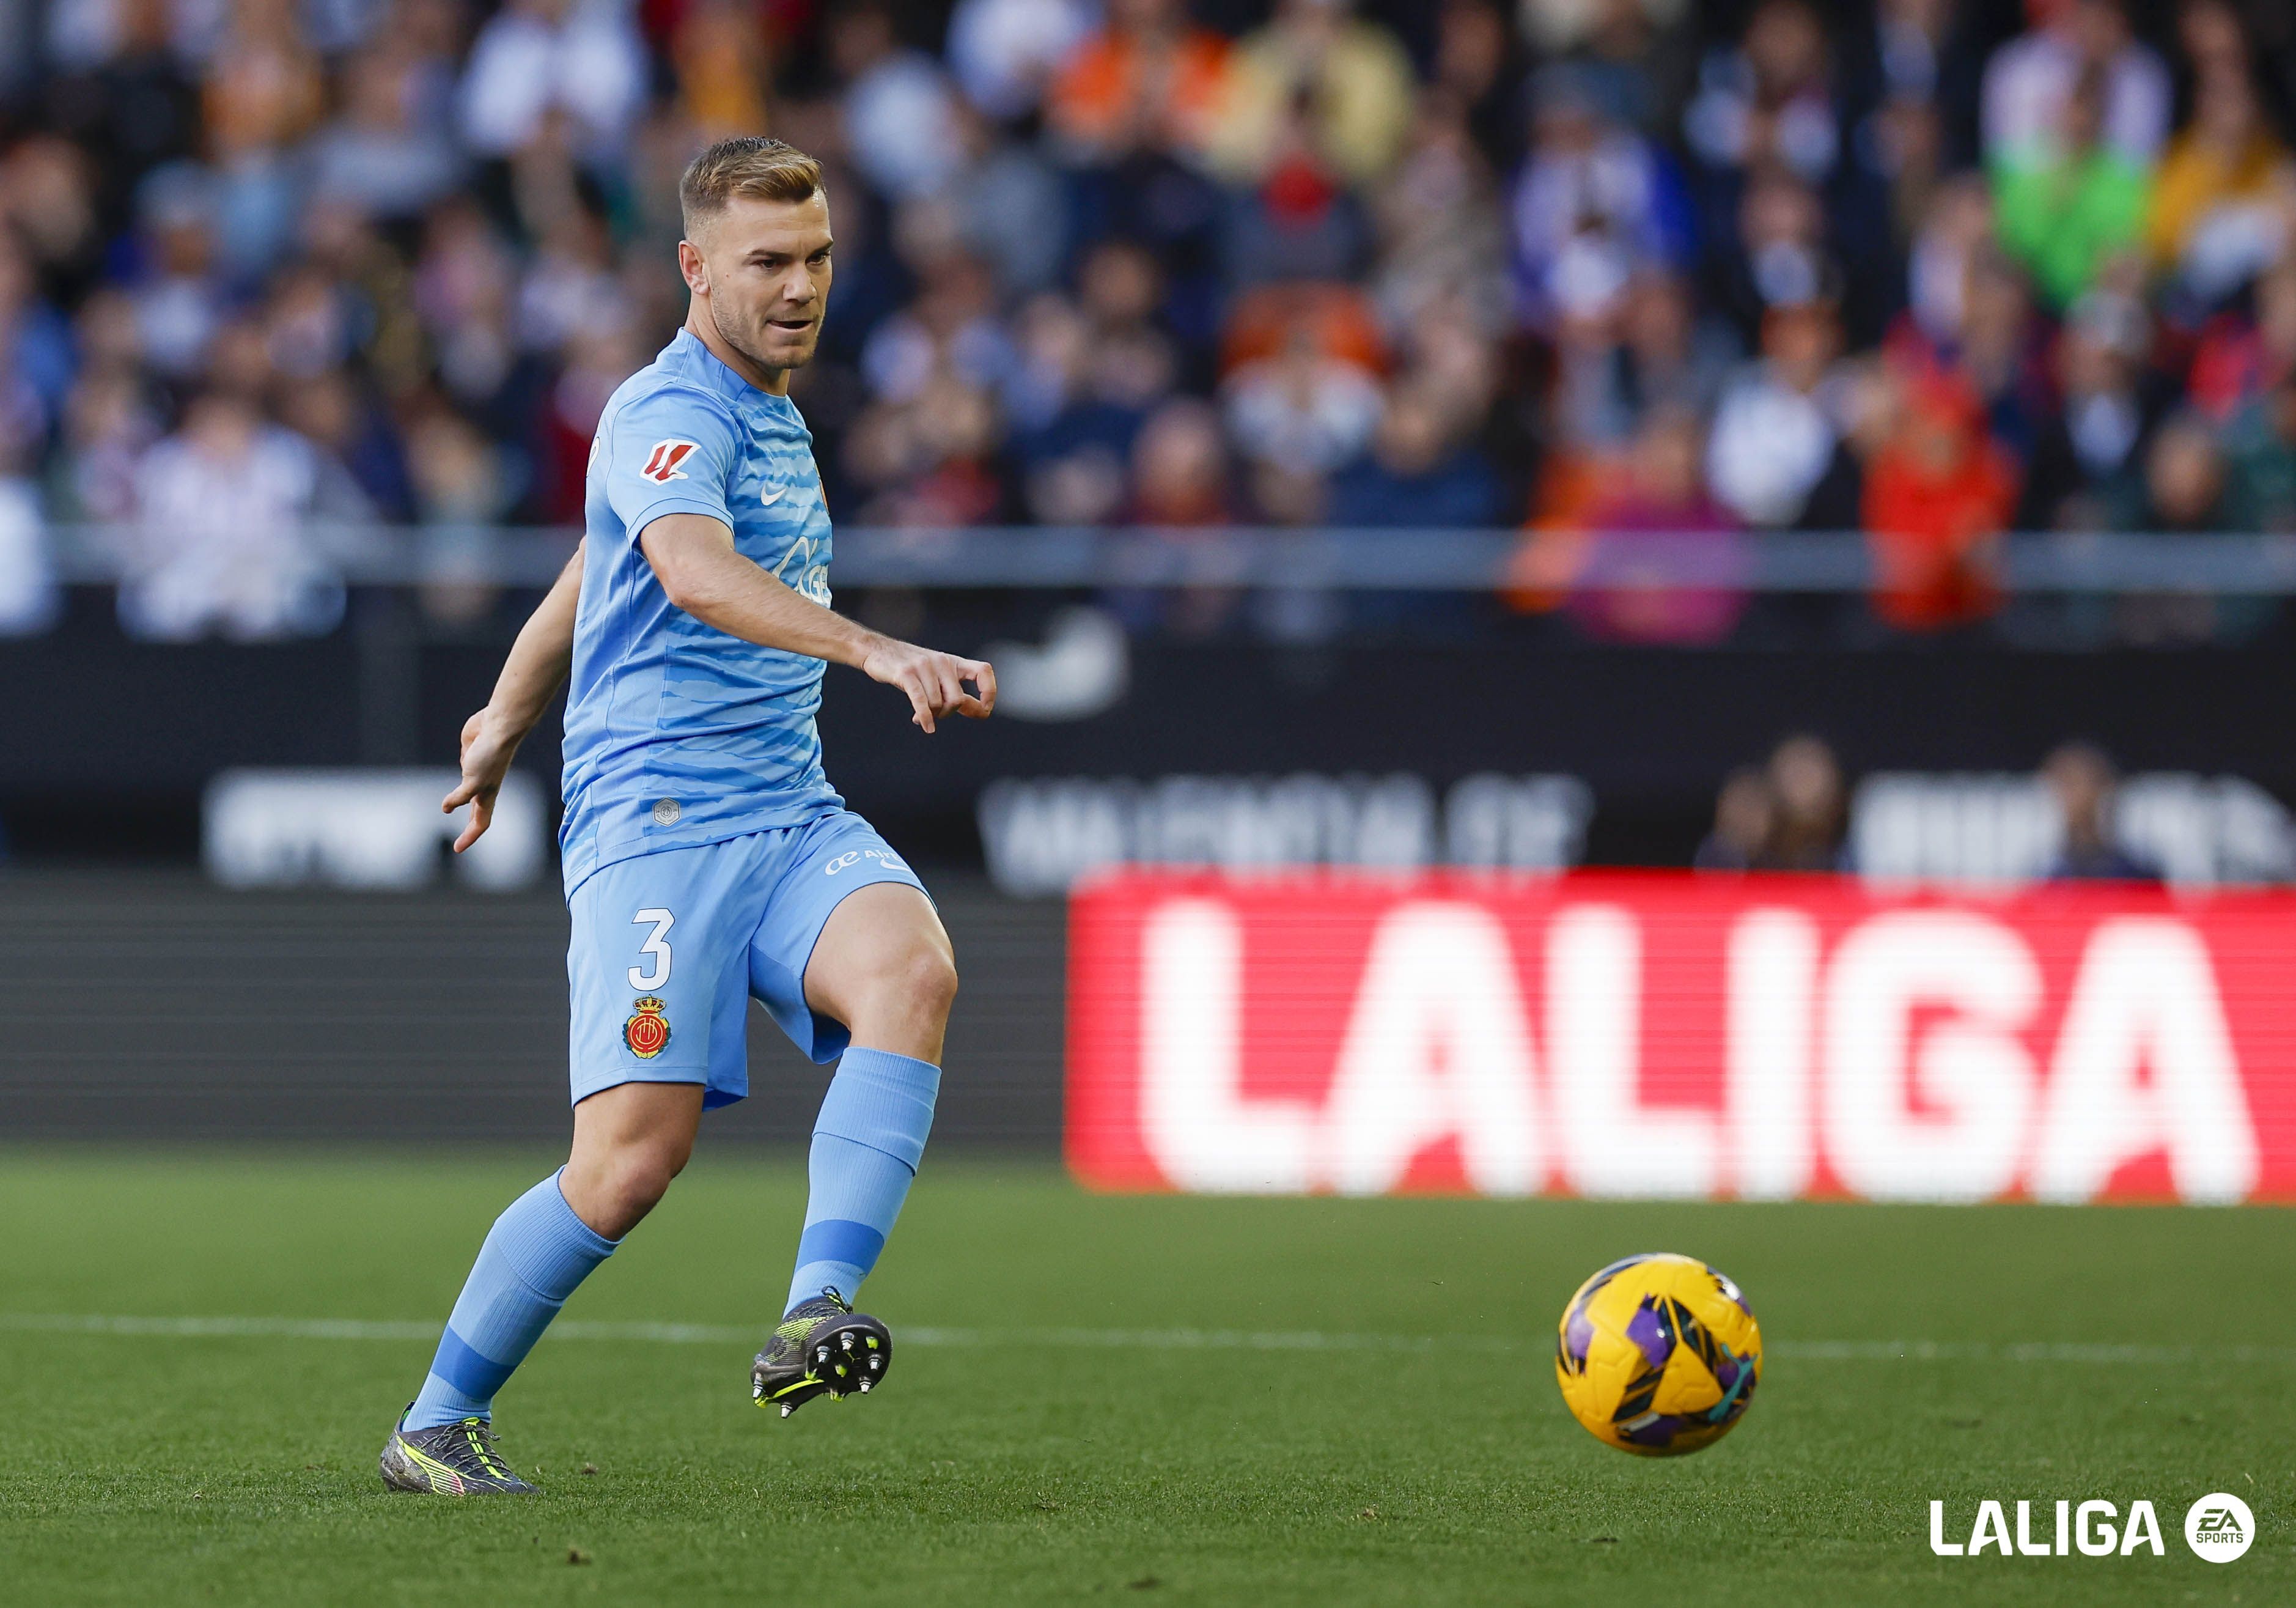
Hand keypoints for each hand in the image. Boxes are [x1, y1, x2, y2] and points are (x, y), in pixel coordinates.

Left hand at [442, 709, 523, 851]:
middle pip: (476, 813)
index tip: (458, 849)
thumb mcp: (473, 781)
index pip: (480, 823)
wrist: (498, 726)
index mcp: (487, 795)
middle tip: (459, 842)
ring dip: (462, 802)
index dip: (469, 837)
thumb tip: (446, 808)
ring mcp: (477, 771)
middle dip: (469, 828)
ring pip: (467, 791)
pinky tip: (460, 771)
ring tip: (454, 809)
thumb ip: (459, 797)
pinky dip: (460, 774)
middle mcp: (483, 786)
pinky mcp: (470, 755)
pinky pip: (463, 769)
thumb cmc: (491, 754)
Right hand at [858, 639, 995, 732]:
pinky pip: (921, 701)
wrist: (876, 650)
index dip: (989, 691)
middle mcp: (942, 661)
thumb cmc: (910, 669)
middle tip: (936, 715)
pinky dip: (925, 717)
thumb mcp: (936, 677)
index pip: (983, 671)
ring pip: (938, 703)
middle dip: (948, 714)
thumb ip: (955, 692)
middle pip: (957, 699)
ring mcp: (924, 666)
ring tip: (922, 716)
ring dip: (932, 715)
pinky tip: (925, 726)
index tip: (985, 709)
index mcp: (953, 662)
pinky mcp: (906, 673)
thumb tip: (982, 713)